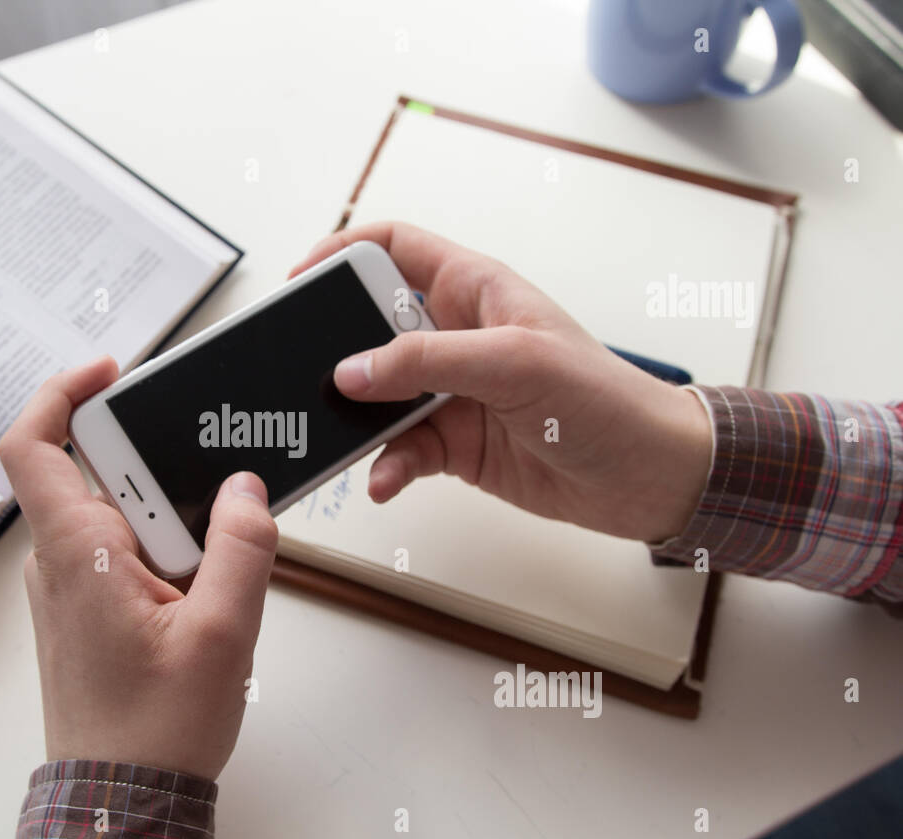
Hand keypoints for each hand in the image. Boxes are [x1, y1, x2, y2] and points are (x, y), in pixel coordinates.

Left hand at [0, 357, 277, 780]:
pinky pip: (123, 553)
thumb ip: (242, 549)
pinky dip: (166, 555)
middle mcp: (59, 561)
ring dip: (172, 526)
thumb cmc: (153, 732)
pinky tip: (202, 594)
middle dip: (162, 480)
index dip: (61, 392)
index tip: (110, 373)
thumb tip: (246, 488)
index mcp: (76, 552)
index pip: (32, 444)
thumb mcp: (223, 634)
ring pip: (119, 517)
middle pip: (99, 473)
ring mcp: (69, 587)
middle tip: (210, 513)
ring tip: (210, 575)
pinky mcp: (86, 610)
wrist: (121, 800)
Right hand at [290, 222, 711, 542]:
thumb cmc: (605, 400)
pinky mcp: (454, 443)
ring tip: (343, 440)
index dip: (343, 253)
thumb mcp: (514, 364)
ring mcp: (453, 392)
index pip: (395, 247)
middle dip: (336, 352)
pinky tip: (385, 479)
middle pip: (370, 327)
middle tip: (304, 375)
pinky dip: (386, 464)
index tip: (300, 282)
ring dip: (357, 420)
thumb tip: (352, 371)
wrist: (649, 477)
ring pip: (379, 396)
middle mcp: (457, 336)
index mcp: (474, 290)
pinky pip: (400, 448)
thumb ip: (427, 361)